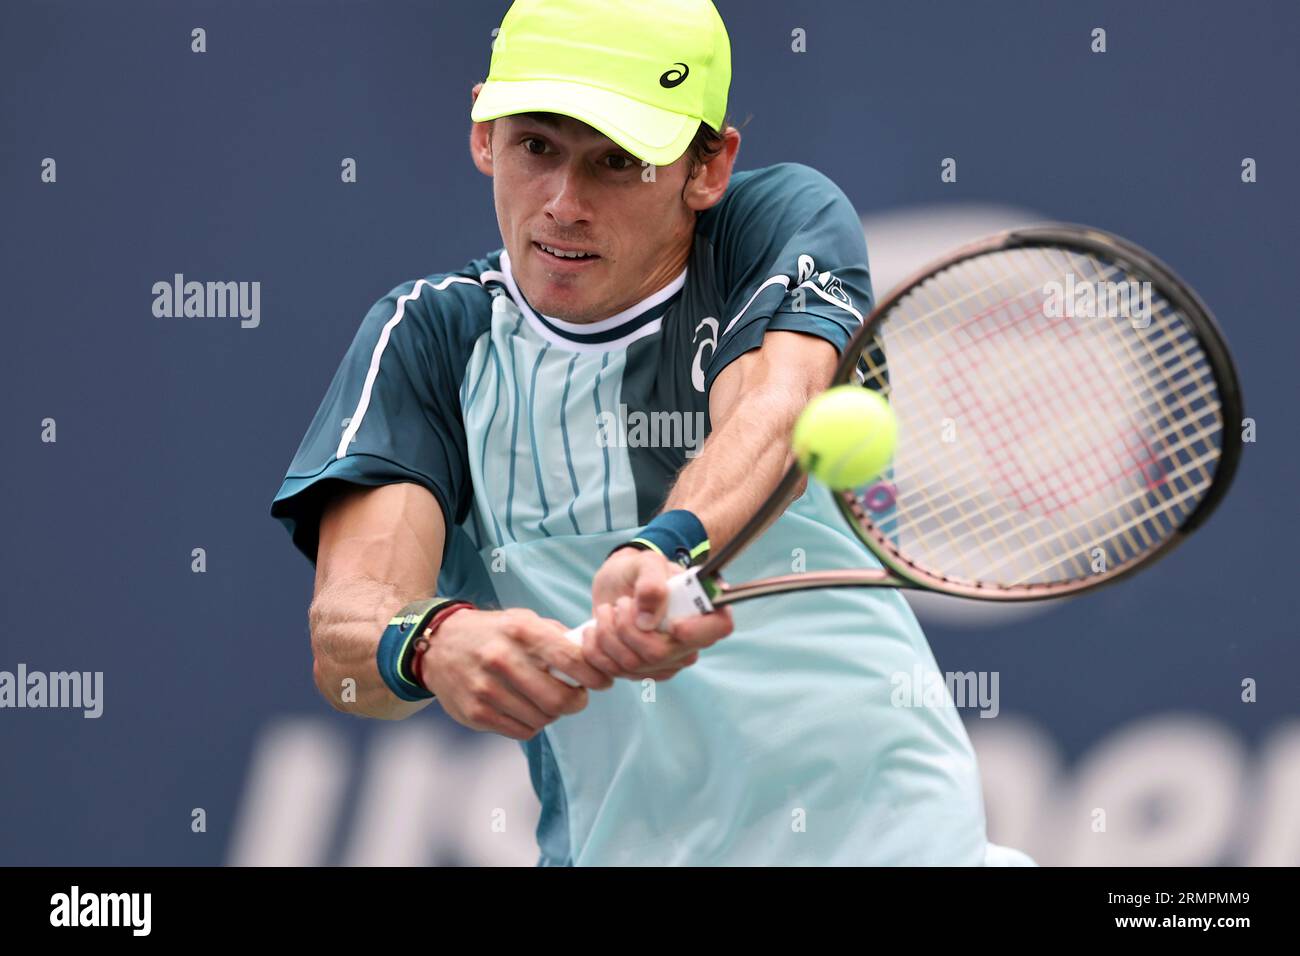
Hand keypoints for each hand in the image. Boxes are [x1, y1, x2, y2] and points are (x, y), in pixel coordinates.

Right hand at [420, 607, 612, 739]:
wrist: (439, 645)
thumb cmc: (493, 633)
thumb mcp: (524, 619)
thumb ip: (557, 637)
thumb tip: (593, 657)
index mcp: (521, 631)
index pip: (572, 660)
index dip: (595, 676)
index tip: (602, 681)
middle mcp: (502, 659)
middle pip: (560, 700)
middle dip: (577, 702)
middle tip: (577, 697)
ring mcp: (486, 689)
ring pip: (542, 719)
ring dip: (552, 714)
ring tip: (546, 699)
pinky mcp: (476, 713)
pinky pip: (522, 731)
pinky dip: (532, 724)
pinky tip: (525, 708)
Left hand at [583, 548, 733, 680]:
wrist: (617, 584)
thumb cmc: (638, 571)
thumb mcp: (645, 562)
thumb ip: (651, 582)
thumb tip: (648, 619)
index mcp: (702, 610)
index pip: (719, 627)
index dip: (698, 631)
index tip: (673, 624)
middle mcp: (689, 642)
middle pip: (660, 654)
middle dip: (627, 628)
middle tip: (621, 603)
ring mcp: (665, 662)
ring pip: (632, 665)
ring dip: (608, 633)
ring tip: (608, 610)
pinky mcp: (640, 673)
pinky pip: (612, 672)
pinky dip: (595, 649)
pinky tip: (597, 629)